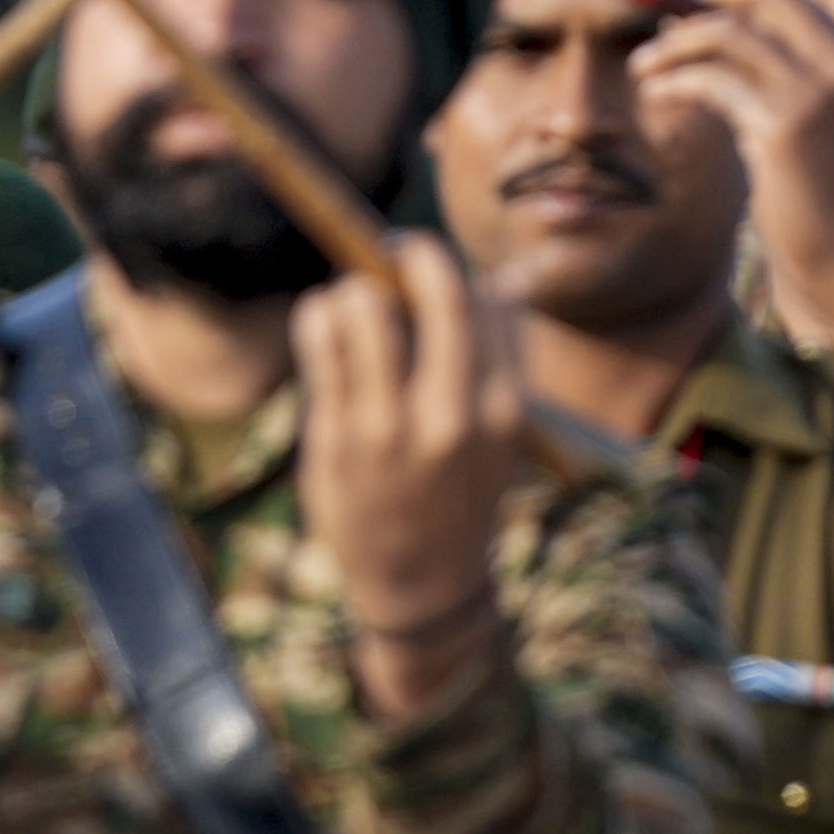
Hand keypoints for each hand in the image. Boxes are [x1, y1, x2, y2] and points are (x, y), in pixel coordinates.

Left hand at [299, 234, 525, 719]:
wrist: (421, 583)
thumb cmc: (461, 494)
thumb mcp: (502, 435)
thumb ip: (505, 358)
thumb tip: (513, 278)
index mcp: (506, 413)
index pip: (493, 304)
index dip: (461, 272)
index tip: (435, 268)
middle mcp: (453, 416)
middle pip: (438, 291)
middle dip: (412, 254)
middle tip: (395, 250)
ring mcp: (390, 426)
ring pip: (365, 304)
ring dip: (357, 288)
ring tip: (356, 304)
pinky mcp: (336, 434)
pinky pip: (322, 336)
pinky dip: (320, 315)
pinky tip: (327, 325)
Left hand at [637, 0, 833, 352]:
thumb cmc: (824, 196)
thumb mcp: (819, 123)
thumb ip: (782, 74)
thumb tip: (702, 22)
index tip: (689, 13)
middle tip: (663, 22)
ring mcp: (819, 93)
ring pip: (727, 31)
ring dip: (675, 43)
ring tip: (644, 66)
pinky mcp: (785, 126)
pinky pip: (711, 80)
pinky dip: (674, 79)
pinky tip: (656, 92)